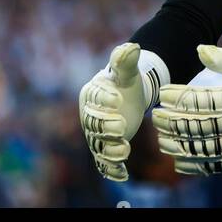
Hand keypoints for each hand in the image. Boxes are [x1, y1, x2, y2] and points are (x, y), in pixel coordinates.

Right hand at [78, 43, 150, 181]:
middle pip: (94, 123)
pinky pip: (104, 161)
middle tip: (122, 126)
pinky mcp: (105, 147)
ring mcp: (96, 133)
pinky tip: (123, 174)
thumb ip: (125, 59)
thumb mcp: (127, 70)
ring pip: (98, 144)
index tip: (119, 99)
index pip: (95, 97)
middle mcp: (89, 115)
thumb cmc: (125, 81)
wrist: (128, 96)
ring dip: (109, 149)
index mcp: (91, 93)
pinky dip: (112, 169)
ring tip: (125, 150)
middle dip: (106, 126)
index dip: (105, 99)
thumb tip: (131, 46)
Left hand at [152, 45, 221, 175]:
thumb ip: (220, 58)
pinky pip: (212, 165)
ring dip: (177, 144)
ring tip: (161, 136)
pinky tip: (176, 158)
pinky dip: (192, 164)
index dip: (176, 97)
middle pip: (194, 125)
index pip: (198, 100)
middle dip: (170, 121)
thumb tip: (198, 48)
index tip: (161, 93)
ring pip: (200, 148)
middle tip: (155, 116)